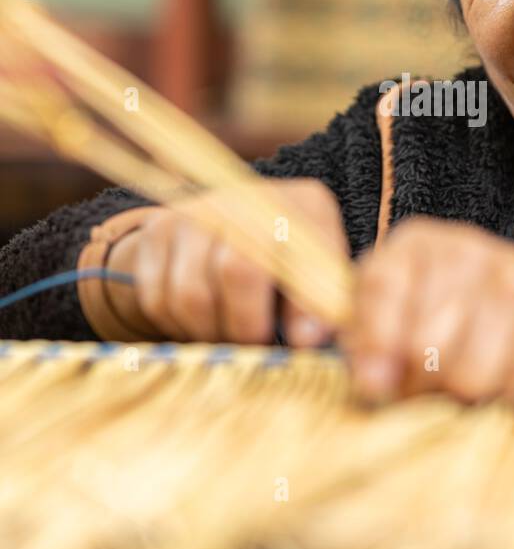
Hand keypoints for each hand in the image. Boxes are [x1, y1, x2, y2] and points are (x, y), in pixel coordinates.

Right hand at [105, 179, 348, 343]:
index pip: (284, 258)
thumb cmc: (295, 259)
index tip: (292, 344)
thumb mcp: (323, 276)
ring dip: (207, 333)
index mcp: (296, 206)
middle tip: (253, 348)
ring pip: (188, 295)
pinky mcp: (157, 230)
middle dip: (243, 329)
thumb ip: (320, 306)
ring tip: (229, 338)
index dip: (283, 312)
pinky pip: (156, 298)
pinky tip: (201, 325)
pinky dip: (176, 326)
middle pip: (232, 273)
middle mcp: (241, 199)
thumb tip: (304, 339)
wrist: (243, 227)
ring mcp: (194, 212)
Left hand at [343, 217, 513, 401]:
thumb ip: (373, 339)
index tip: (375, 382)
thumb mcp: (411, 312)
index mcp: (415, 244)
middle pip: (420, 344)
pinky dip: (500, 392)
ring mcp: (510, 280)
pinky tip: (509, 370)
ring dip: (462, 393)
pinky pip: (505, 381)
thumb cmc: (475, 317)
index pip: (379, 288)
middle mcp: (462, 250)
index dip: (374, 344)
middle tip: (434, 382)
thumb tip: (370, 382)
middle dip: (420, 382)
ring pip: (462, 373)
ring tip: (473, 375)